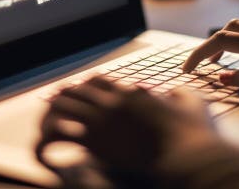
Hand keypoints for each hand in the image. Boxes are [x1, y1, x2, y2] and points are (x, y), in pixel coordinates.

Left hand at [36, 76, 219, 176]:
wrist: (188, 156)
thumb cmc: (195, 133)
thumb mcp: (193, 103)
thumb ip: (181, 93)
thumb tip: (174, 92)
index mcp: (131, 92)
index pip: (98, 81)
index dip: (85, 89)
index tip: (79, 98)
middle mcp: (112, 101)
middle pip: (74, 91)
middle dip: (63, 102)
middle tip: (55, 115)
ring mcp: (102, 120)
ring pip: (60, 107)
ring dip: (50, 119)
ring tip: (46, 133)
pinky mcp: (95, 142)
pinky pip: (58, 135)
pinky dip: (46, 143)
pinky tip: (44, 155)